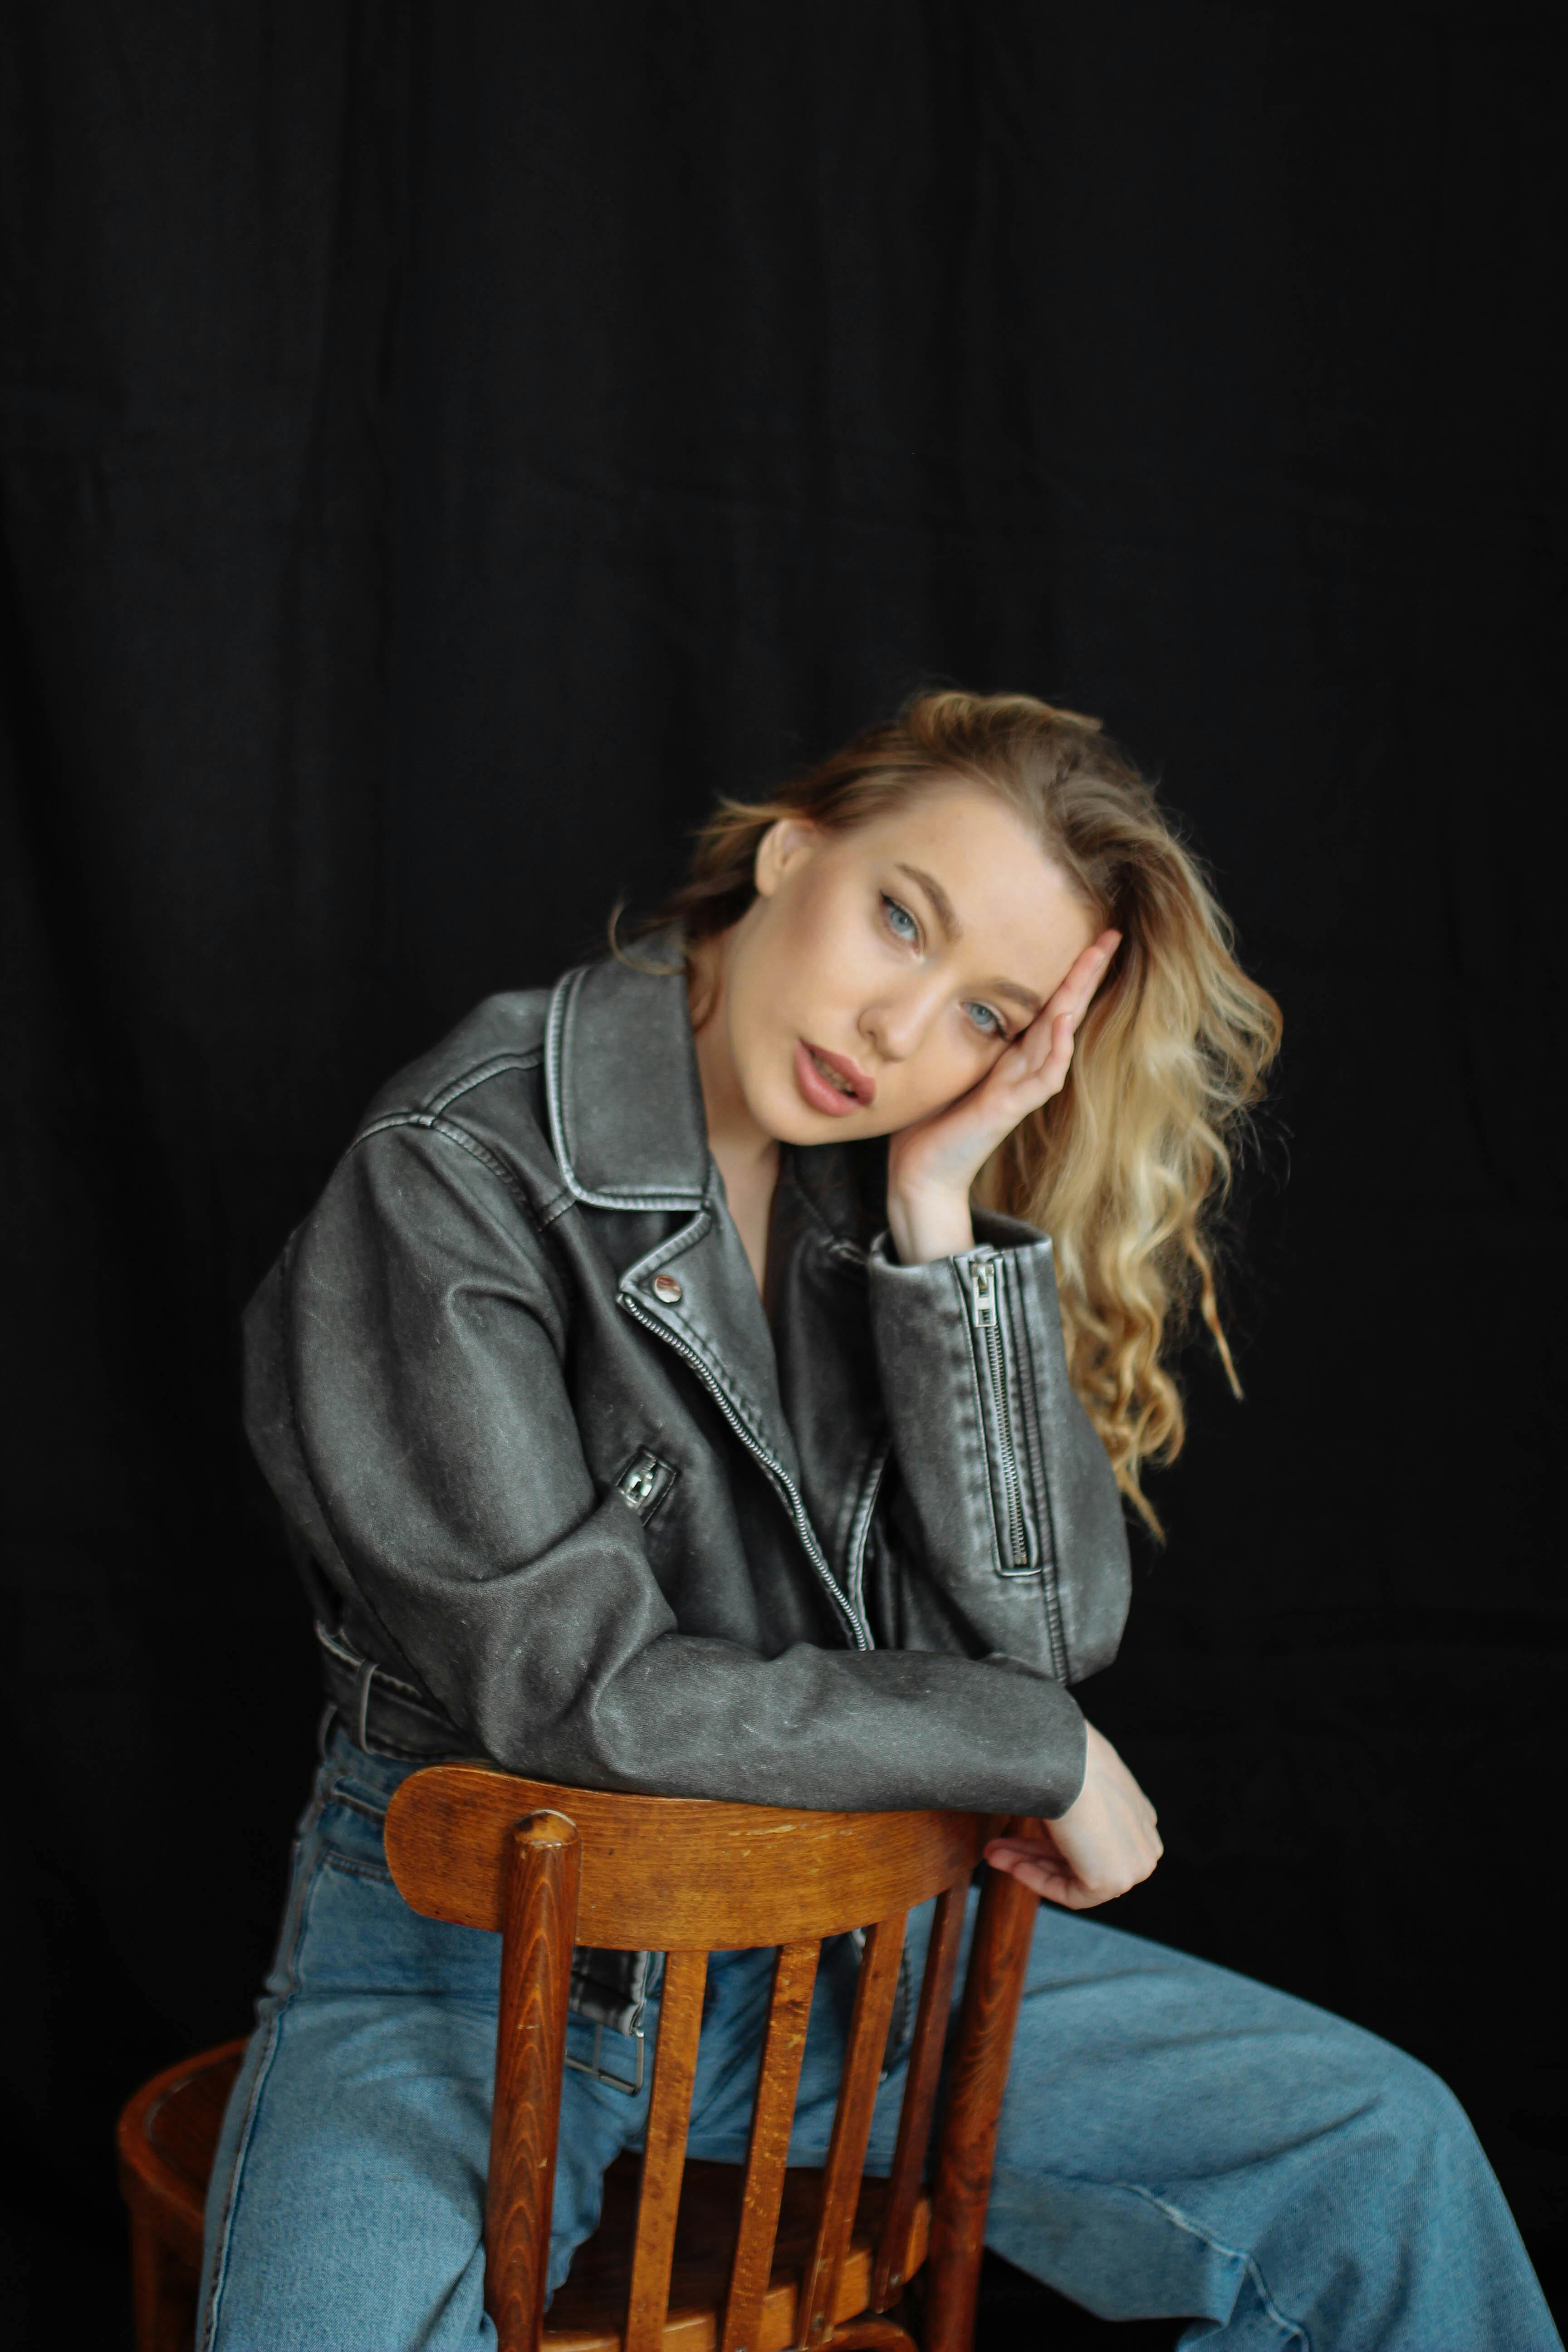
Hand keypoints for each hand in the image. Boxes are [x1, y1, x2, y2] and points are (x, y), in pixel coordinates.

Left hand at [885, 929, 1120, 1263]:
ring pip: (1059, 1037)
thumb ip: (964, 1032)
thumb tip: (949, 983)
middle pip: (1065, 1010)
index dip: (1070, 969)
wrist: (922, 1171)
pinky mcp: (1007, 1110)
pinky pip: (1041, 1078)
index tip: (1092, 933)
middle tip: (1111, 935)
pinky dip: (1055, 1052)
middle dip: (1087, 973)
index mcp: (1011, 1053)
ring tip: (1093, 963)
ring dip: (1077, 999)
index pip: (1048, 1002)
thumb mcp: (950, 1061)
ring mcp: (1020, 1089)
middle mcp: (1023, 1067)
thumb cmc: (933, 1118)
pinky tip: (1064, 1027)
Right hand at [985, 1722, 1161, 1909]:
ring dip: (1026, 1864)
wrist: (1068, 1764)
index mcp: (1138, 1814)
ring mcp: (1133, 1865)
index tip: (1018, 1834)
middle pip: (1081, 1858)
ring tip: (991, 1853)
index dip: (1050, 1840)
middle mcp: (1142, 1842)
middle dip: (1033, 1853)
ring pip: (1072, 1875)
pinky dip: (1036, 1879)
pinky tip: (1008, 1863)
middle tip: (996, 1847)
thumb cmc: (1068, 1756)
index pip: (1093, 1840)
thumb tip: (1046, 1806)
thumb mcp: (1075, 1775)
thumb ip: (1072, 1798)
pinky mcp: (1114, 1882)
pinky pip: (1069, 1892)